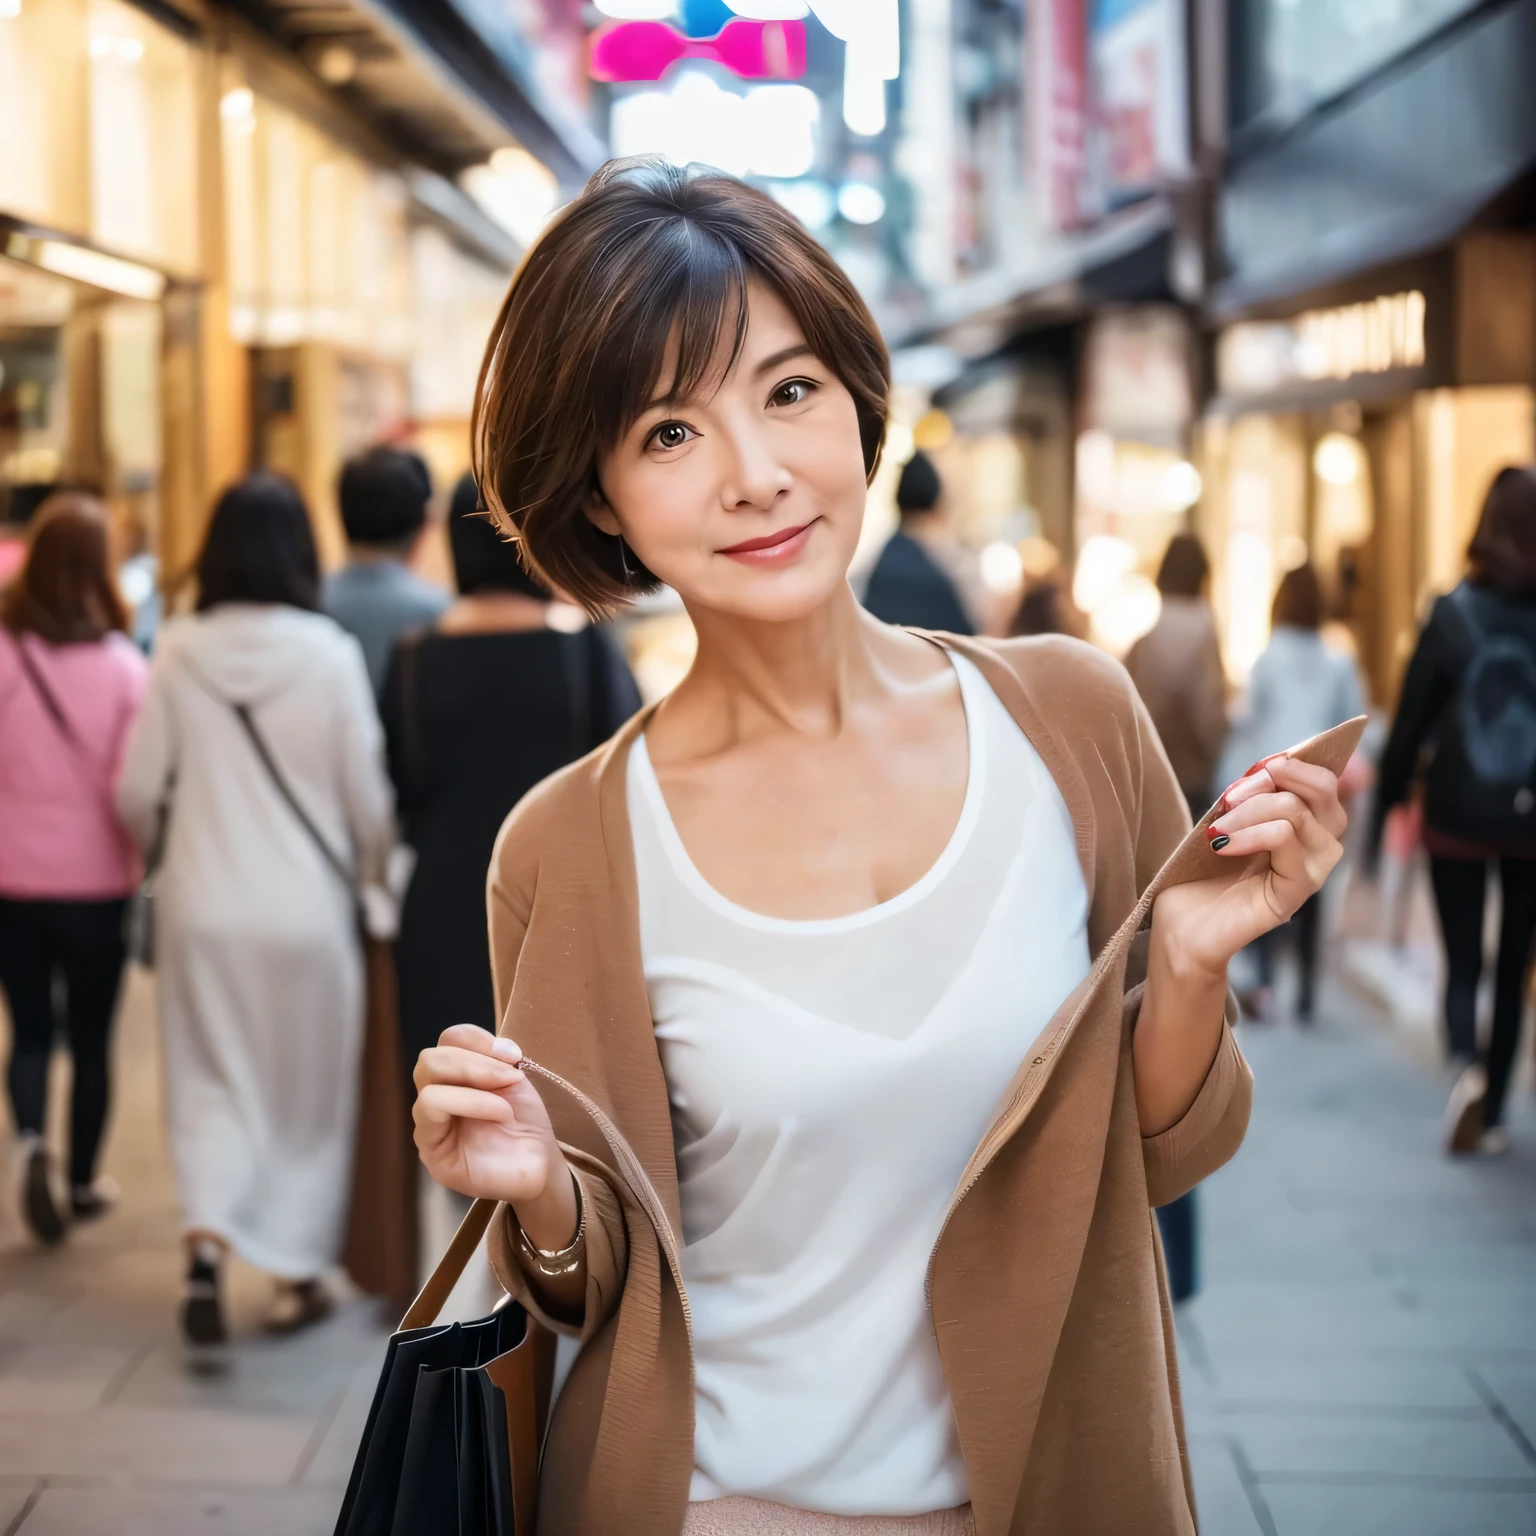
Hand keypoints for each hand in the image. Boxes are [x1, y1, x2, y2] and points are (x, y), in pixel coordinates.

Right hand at [412, 1025, 576, 1248]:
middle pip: (430, 1059)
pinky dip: (471, 1102)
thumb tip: (495, 1046)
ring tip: (505, 1102)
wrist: (539, 1164)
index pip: (448, 1041)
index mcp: (454, 1077)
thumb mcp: (513, 1082)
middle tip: (510, 1075)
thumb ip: (496, 1059)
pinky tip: (499, 1112)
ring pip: (427, 1082)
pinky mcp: (431, 1151)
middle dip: (473, 1060)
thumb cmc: (525, 1122)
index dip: (478, 1039)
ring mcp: (429, 1125)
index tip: (514, 1054)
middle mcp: (435, 1097)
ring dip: (474, 1080)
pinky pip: (432, 1110)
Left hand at [1152, 755, 1347, 981]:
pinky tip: (1221, 846)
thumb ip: (1252, 797)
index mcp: (1305, 826)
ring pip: (1298, 813)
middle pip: (1324, 790)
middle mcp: (1317, 848)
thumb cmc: (1198, 875)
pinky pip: (1285, 840)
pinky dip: (1249, 834)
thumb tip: (1272, 764)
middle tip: (1228, 797)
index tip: (1259, 766)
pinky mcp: (1294, 893)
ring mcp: (1311, 872)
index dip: (1296, 763)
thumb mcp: (1225, 822)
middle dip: (1273, 779)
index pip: (1325, 781)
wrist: (1180, 928)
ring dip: (1249, 810)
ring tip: (1215, 830)